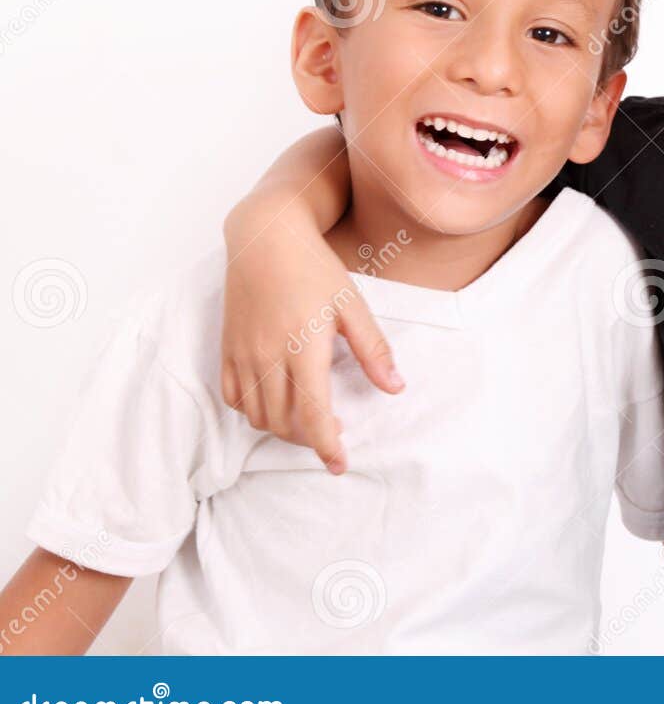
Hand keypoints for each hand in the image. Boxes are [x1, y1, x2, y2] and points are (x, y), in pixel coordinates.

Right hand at [220, 208, 401, 472]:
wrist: (266, 238)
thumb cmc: (315, 268)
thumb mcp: (353, 305)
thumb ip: (374, 350)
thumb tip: (395, 388)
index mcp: (303, 348)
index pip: (313, 414)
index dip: (326, 447)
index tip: (339, 465)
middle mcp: (267, 356)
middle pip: (283, 422)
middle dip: (309, 440)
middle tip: (333, 435)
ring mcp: (243, 353)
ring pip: (256, 414)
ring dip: (282, 428)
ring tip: (308, 420)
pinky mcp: (227, 347)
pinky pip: (235, 396)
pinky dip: (254, 411)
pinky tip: (276, 403)